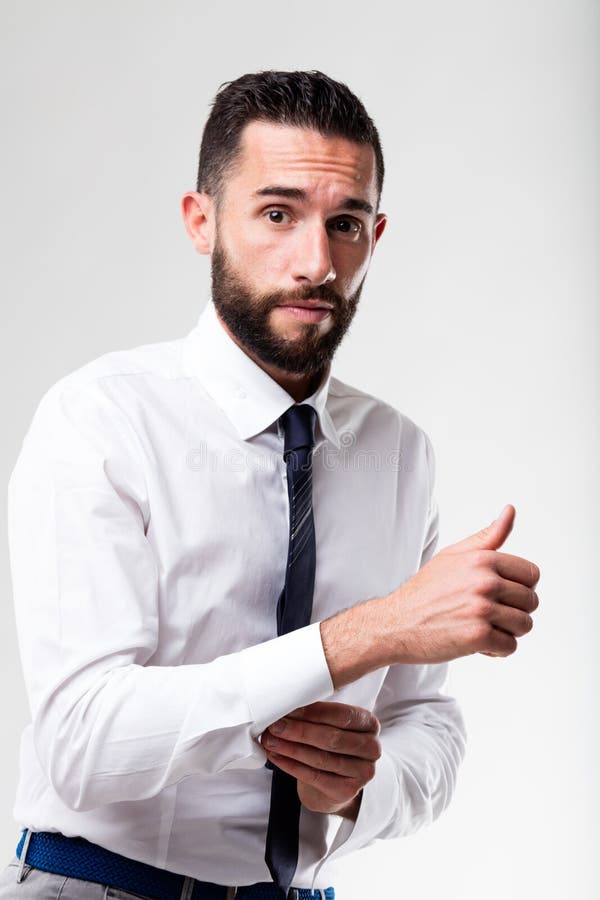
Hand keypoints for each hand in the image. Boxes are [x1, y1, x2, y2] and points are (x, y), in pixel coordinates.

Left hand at [261, 701, 380, 817]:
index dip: (313, 712)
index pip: (342, 715)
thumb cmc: (331, 744)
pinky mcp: (348, 791)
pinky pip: (315, 776)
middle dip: (299, 731)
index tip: (288, 709)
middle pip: (331, 738)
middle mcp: (372, 748)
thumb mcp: (332, 725)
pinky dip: (291, 766)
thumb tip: (287, 705)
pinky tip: (276, 757)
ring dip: (291, 748)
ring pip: (321, 758)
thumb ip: (317, 714)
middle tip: (275, 726)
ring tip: (270, 741)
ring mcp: (363, 772)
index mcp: (369, 724)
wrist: (335, 782)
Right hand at [388, 504, 539, 663]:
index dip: (520, 588)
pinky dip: (496, 650)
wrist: (395, 622)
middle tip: (490, 614)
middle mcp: (484, 581)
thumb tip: (510, 510)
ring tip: (484, 627)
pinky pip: (510, 647)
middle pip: (531, 601)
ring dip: (508, 632)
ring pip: (524, 625)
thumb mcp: (454, 555)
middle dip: (515, 611)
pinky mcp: (477, 636)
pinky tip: (477, 643)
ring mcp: (481, 609)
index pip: (532, 574)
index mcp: (482, 559)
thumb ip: (487, 537)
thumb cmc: (425, 589)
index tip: (501, 595)